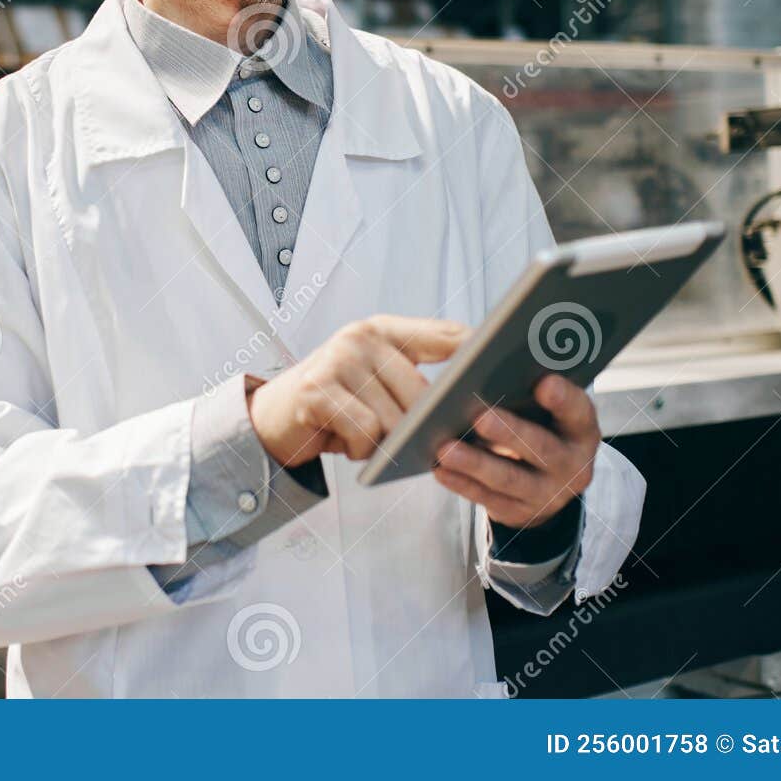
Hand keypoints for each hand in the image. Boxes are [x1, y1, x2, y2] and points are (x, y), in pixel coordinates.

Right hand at [246, 315, 468, 467]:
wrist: (273, 417)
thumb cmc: (335, 401)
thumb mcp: (374, 378)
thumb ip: (416, 375)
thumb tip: (475, 399)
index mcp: (383, 330)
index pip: (445, 335)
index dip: (478, 353)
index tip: (507, 369)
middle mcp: (361, 338)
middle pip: (423, 394)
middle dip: (422, 428)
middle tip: (412, 441)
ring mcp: (338, 361)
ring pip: (395, 419)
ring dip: (386, 443)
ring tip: (366, 438)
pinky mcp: (318, 391)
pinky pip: (366, 433)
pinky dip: (361, 450)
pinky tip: (347, 444)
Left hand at [431, 373, 599, 527]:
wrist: (547, 483)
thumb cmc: (539, 426)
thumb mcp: (547, 411)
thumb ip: (530, 390)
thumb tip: (488, 363)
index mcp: (581, 430)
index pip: (578, 412)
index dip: (563, 399)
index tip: (544, 382)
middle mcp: (572, 465)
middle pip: (541, 448)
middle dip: (510, 432)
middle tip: (480, 417)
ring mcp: (548, 494)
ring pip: (510, 478)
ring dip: (476, 463)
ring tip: (446, 448)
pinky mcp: (520, 513)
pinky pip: (488, 499)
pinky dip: (463, 484)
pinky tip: (441, 469)